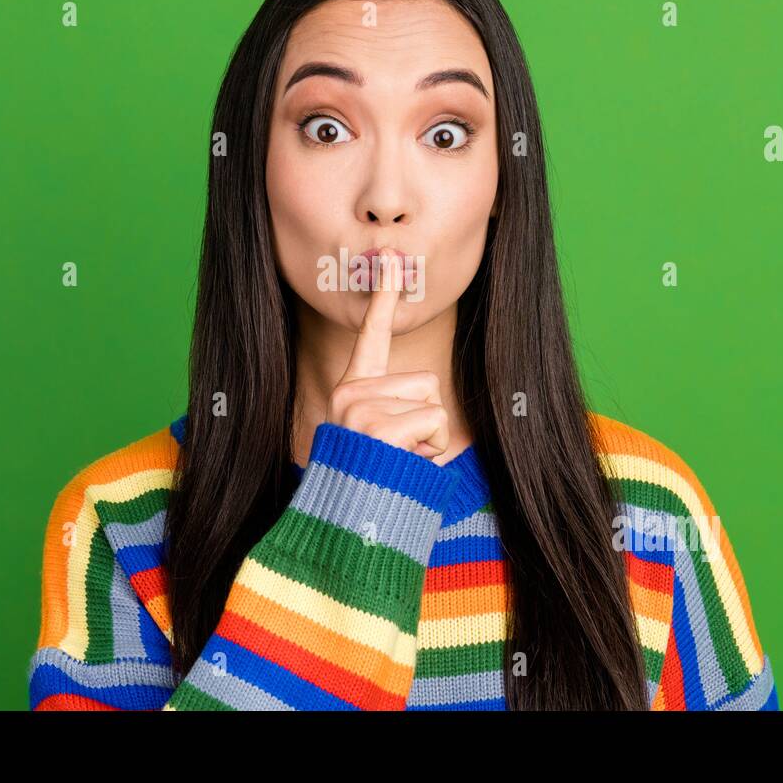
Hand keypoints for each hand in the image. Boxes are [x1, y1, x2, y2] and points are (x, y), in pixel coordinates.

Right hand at [325, 247, 449, 462]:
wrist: (349, 524)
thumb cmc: (376, 483)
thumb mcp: (383, 440)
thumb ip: (399, 413)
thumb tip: (428, 407)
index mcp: (353, 391)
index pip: (371, 336)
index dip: (383, 295)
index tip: (393, 258)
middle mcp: (350, 393)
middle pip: (425, 382)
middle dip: (428, 422)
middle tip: (400, 452)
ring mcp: (360, 408)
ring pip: (433, 402)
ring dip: (431, 438)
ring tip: (400, 460)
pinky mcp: (376, 424)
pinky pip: (433, 422)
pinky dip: (431, 450)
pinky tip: (403, 464)